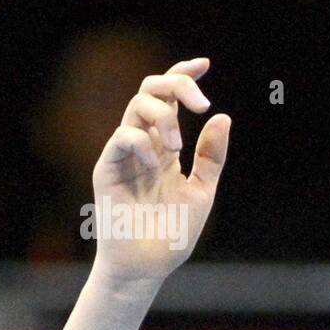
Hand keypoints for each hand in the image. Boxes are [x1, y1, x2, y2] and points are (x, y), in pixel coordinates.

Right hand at [89, 57, 229, 286]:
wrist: (148, 266)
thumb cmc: (173, 233)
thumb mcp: (202, 191)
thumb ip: (211, 157)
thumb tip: (222, 117)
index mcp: (166, 148)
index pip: (171, 100)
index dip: (184, 76)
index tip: (205, 64)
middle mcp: (144, 145)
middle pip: (151, 91)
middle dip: (177, 84)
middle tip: (200, 104)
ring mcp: (124, 154)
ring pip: (138, 107)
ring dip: (164, 117)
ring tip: (178, 147)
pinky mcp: (107, 168)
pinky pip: (122, 136)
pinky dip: (143, 141)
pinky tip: (155, 163)